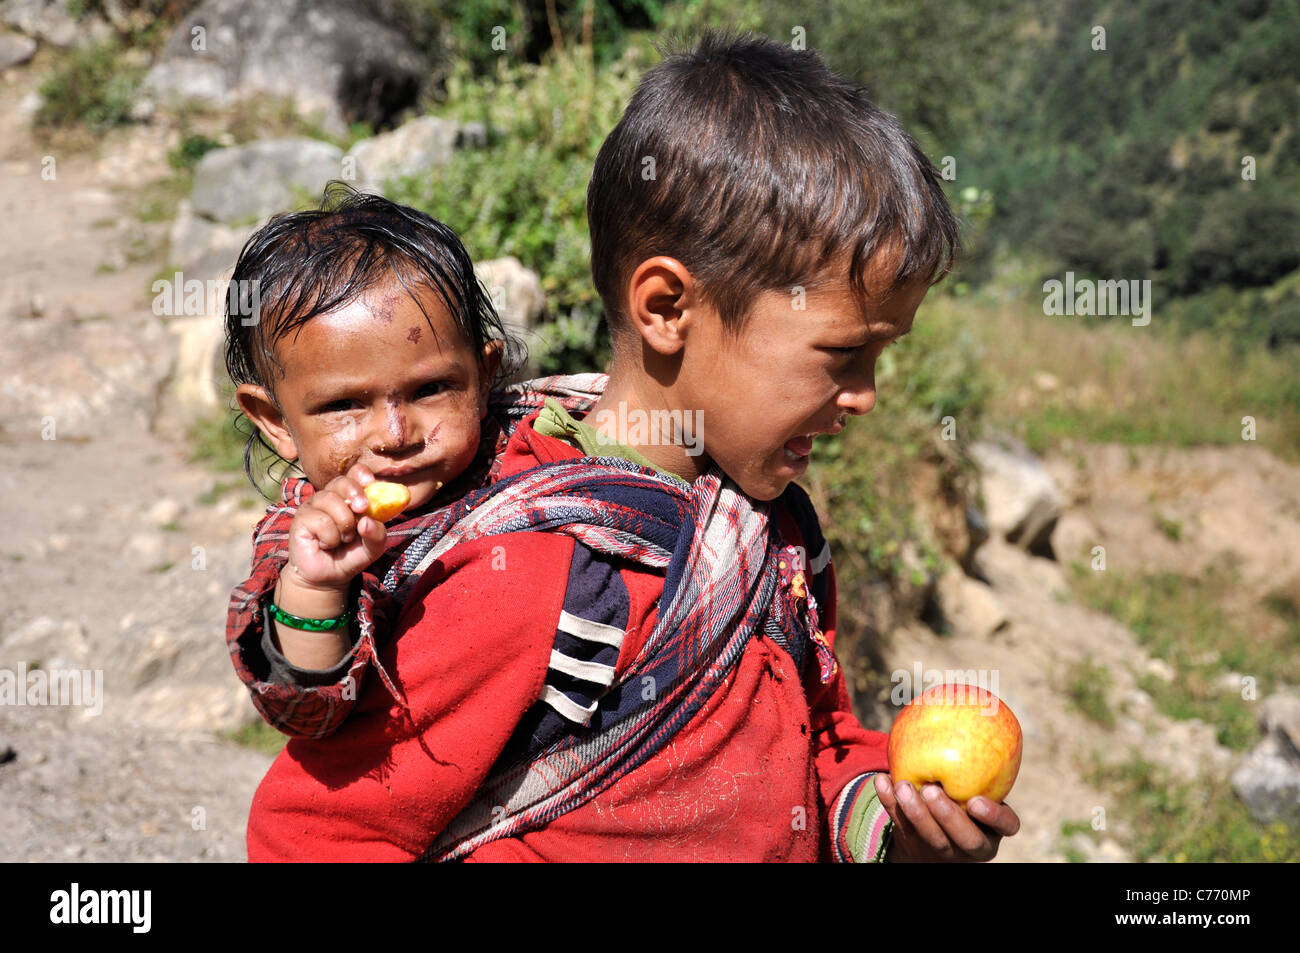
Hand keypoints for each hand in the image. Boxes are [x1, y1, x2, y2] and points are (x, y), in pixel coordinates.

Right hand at [284, 463, 389, 590]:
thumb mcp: (372, 548)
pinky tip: (327, 544)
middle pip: (341, 481)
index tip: (369, 482)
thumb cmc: (350, 556)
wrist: (328, 578)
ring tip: (344, 538)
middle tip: (362, 508)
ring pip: (331, 500)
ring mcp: (313, 507)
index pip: (354, 474)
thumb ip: (378, 535)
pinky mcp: (301, 519)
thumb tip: (367, 521)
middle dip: (354, 493)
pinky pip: (321, 520)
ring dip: (344, 523)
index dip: (361, 474)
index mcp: (348, 498)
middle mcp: (330, 497)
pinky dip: (331, 537)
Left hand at [873, 774, 1019, 861]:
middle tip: (930, 790)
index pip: (1007, 826)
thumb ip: (976, 764)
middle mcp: (973, 844)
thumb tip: (967, 705)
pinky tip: (882, 781)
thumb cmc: (962, 795)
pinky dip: (890, 804)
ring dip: (915, 812)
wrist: (932, 830)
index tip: (975, 801)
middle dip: (948, 816)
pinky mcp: (916, 847)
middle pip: (966, 838)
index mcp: (994, 828)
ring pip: (932, 838)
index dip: (994, 817)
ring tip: (903, 786)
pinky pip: (901, 827)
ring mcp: (945, 851)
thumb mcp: (976, 787)